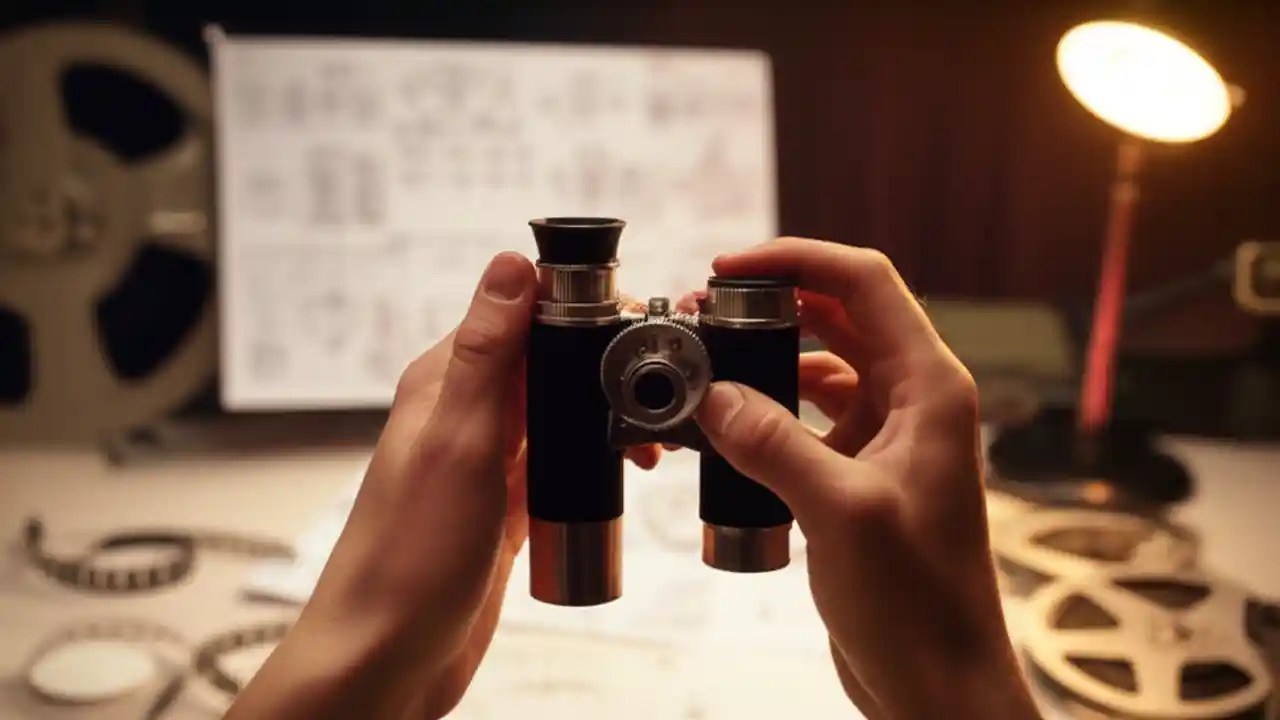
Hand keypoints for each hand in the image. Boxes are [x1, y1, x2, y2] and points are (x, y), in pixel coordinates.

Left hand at [228, 253, 655, 719]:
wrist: (386, 657)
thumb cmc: (405, 558)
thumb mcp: (458, 439)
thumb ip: (489, 353)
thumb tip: (512, 264)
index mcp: (447, 382)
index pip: (519, 313)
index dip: (577, 305)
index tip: (630, 318)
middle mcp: (465, 415)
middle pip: (547, 362)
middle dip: (602, 367)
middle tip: (651, 393)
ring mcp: (487, 463)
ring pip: (559, 416)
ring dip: (604, 420)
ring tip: (648, 445)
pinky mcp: (505, 508)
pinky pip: (558, 469)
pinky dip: (592, 467)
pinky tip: (621, 477)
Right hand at [693, 238, 1037, 719]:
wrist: (937, 681)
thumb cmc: (919, 603)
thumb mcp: (840, 512)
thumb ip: (772, 444)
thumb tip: (713, 394)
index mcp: (930, 389)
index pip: (865, 283)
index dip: (799, 259)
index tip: (732, 267)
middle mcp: (912, 402)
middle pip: (838, 316)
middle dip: (771, 305)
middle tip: (704, 312)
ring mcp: (886, 438)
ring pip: (818, 367)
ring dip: (765, 358)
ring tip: (705, 365)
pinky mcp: (860, 475)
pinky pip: (807, 420)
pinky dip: (766, 413)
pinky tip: (726, 426)